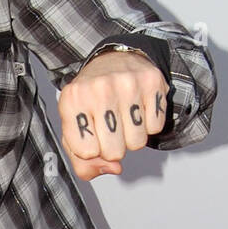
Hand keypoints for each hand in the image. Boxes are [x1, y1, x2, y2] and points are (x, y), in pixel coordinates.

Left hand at [57, 50, 169, 181]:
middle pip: (114, 152)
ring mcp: (127, 83)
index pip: (86, 153)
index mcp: (72, 100)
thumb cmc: (90, 100)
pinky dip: (149, 124)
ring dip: (132, 137)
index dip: (91, 150)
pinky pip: (156, 127)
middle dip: (113, 147)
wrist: (113, 60)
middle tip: (110, 127)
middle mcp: (98, 89)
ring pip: (137, 143)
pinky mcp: (151, 82)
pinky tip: (139, 109)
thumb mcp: (74, 130)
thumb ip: (83, 163)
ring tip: (124, 118)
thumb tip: (113, 168)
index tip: (91, 135)